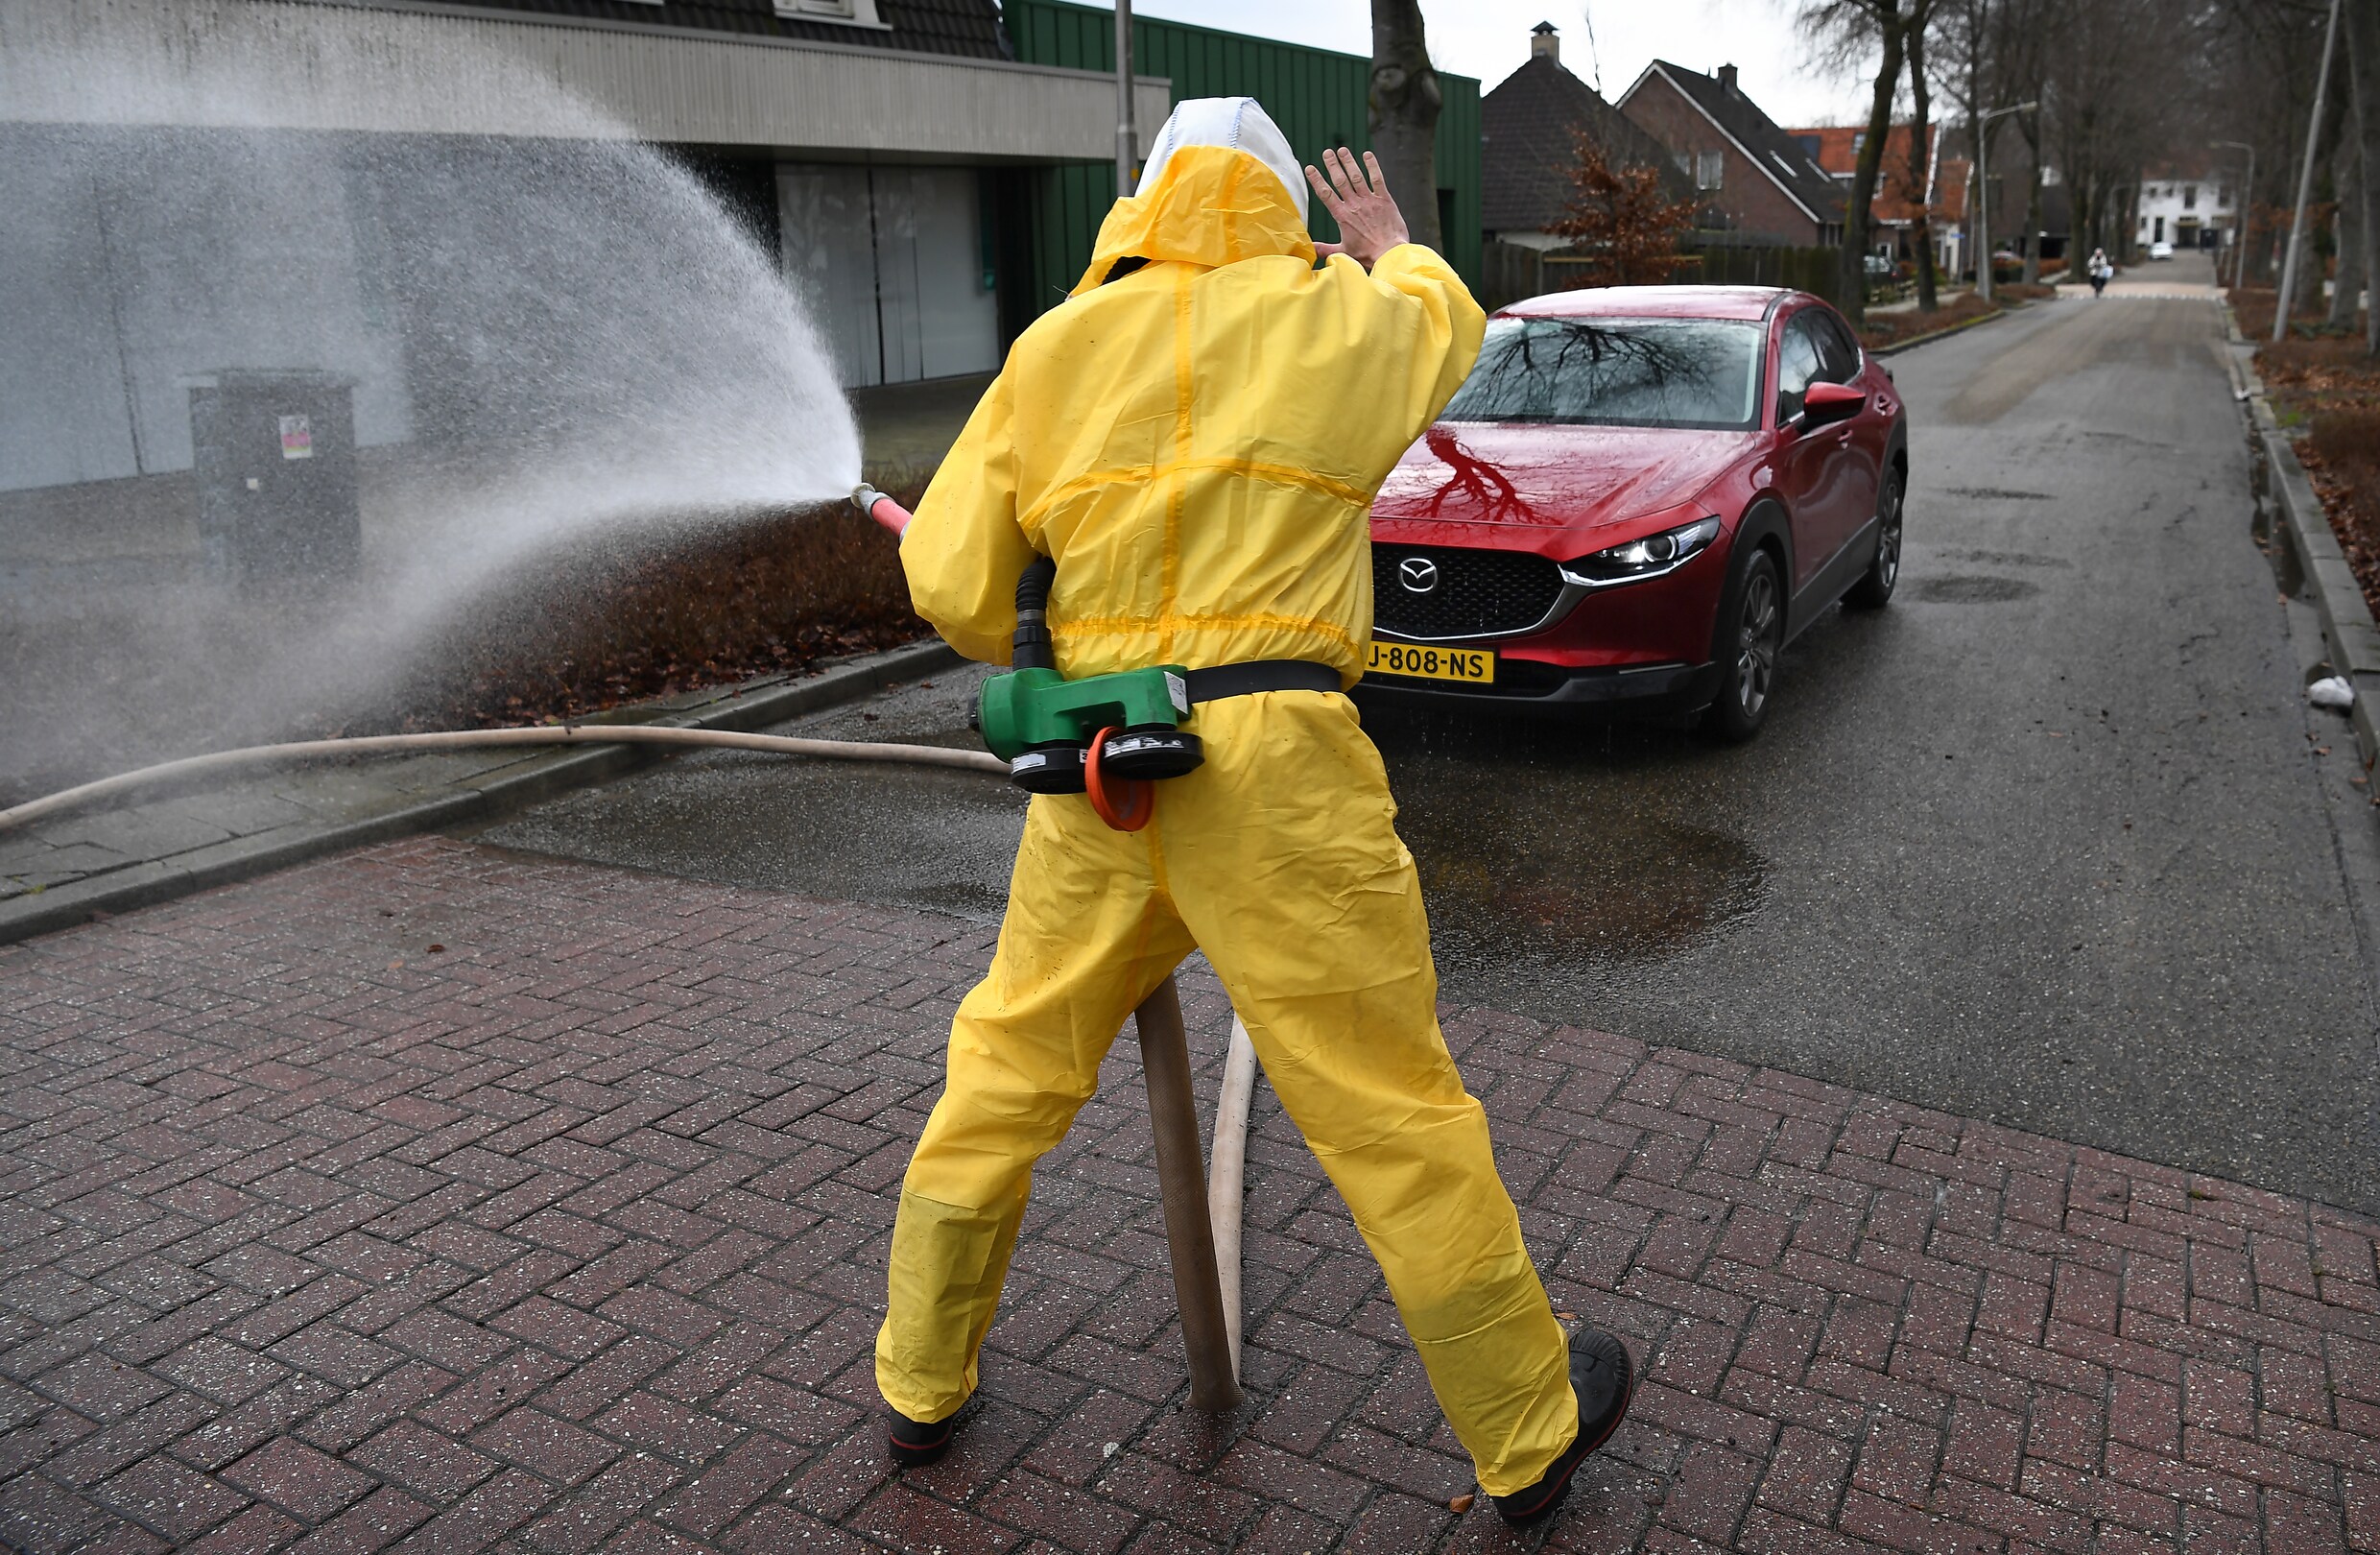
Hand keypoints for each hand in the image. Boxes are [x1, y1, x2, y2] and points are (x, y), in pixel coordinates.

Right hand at [1303, 147, 1408, 269]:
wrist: (1389, 253)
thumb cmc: (1367, 255)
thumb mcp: (1343, 252)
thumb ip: (1324, 248)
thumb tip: (1309, 248)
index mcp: (1342, 216)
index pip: (1325, 194)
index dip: (1316, 180)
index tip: (1310, 168)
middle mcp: (1354, 205)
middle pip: (1340, 180)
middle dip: (1332, 165)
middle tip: (1327, 152)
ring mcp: (1369, 200)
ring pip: (1357, 177)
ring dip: (1349, 162)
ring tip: (1342, 150)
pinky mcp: (1384, 199)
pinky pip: (1377, 179)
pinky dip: (1372, 166)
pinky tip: (1367, 155)